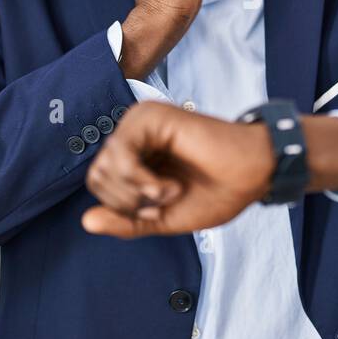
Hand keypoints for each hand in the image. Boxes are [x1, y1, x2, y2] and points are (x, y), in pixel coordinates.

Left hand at [82, 102, 274, 237]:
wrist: (252, 176)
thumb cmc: (216, 192)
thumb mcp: (161, 217)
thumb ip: (125, 220)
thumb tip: (86, 222)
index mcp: (135, 155)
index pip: (99, 185)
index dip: (125, 208)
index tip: (160, 207)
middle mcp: (133, 135)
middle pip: (97, 178)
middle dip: (129, 201)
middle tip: (165, 199)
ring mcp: (141, 122)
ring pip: (104, 168)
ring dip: (137, 192)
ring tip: (171, 190)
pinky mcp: (151, 116)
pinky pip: (120, 154)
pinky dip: (140, 180)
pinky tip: (167, 184)